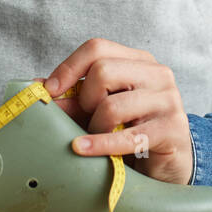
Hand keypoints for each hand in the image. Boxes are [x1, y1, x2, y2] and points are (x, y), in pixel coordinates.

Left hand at [40, 38, 192, 184]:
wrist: (170, 163)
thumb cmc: (132, 131)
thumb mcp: (101, 109)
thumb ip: (75, 98)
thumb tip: (39, 88)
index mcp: (139, 61)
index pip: (97, 48)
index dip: (68, 68)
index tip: (49, 90)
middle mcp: (157, 73)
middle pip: (103, 71)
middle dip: (84, 99)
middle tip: (85, 118)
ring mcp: (168, 99)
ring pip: (112, 106)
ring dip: (94, 127)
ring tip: (96, 138)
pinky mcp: (172, 128)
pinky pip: (128, 136)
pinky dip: (100, 144)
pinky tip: (82, 148)